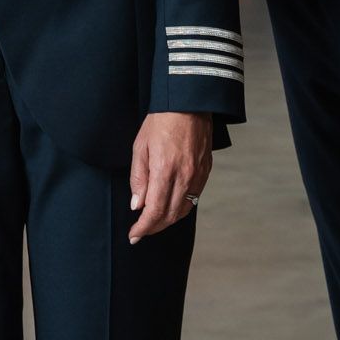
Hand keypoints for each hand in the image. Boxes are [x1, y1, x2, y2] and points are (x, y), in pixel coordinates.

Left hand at [127, 111, 212, 241]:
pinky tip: (171, 206)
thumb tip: (137, 205)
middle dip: (154, 228)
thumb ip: (138, 178)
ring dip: (168, 220)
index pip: (154, 211)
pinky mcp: (206, 171)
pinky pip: (194, 198)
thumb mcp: (140, 147)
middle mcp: (184, 176)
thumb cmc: (160, 122)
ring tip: (154, 222)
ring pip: (184, 210)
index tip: (134, 235)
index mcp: (165, 170)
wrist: (189, 104)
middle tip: (141, 231)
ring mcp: (198, 175)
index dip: (143, 227)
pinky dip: (181, 208)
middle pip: (170, 215)